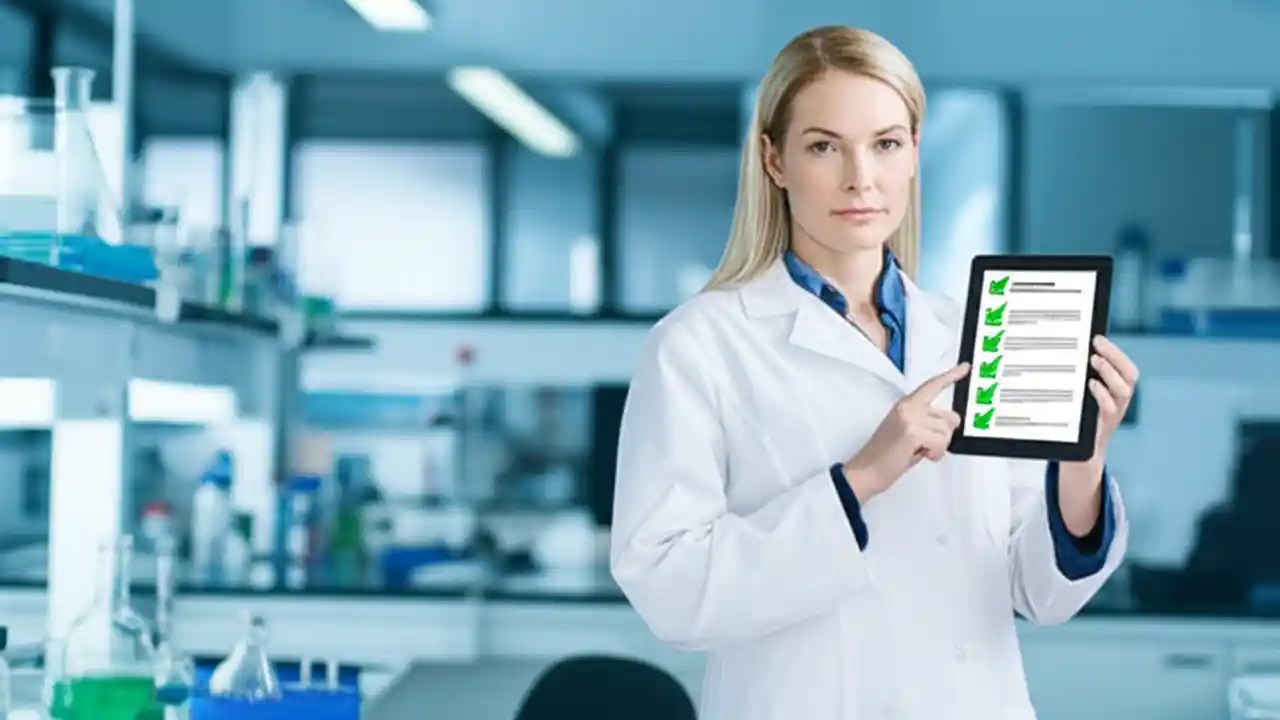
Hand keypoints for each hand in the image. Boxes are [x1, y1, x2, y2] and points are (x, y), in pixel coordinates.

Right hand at [843, 363, 968, 502]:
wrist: (865, 470)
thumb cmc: (883, 456)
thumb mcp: (907, 432)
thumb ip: (926, 422)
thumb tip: (949, 423)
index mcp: (905, 405)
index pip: (932, 385)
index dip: (951, 376)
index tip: (965, 368)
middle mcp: (908, 407)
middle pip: (949, 417)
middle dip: (943, 435)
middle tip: (925, 445)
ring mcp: (910, 417)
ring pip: (946, 432)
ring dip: (937, 447)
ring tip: (918, 451)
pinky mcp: (912, 432)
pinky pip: (940, 443)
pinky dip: (934, 454)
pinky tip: (918, 455)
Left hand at [1076, 335, 1139, 466]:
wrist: (1082, 453)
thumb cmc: (1081, 419)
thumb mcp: (1082, 397)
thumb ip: (1080, 379)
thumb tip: (1063, 352)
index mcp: (1117, 389)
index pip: (1126, 367)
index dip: (1116, 351)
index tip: (1097, 338)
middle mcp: (1120, 400)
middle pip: (1130, 374)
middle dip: (1115, 356)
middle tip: (1096, 347)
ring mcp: (1114, 413)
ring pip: (1124, 389)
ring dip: (1110, 372)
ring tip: (1094, 362)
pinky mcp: (1105, 424)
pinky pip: (1110, 408)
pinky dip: (1103, 394)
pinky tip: (1091, 385)